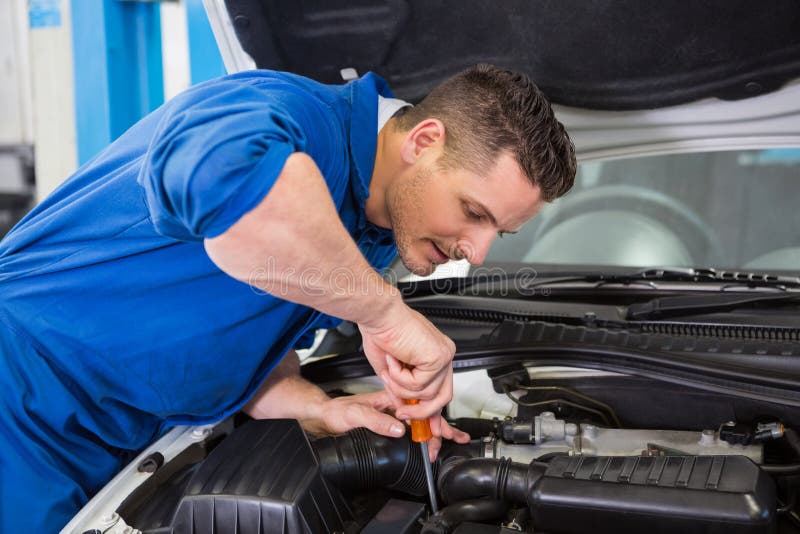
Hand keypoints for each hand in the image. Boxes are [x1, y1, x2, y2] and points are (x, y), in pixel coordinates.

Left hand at [302, 390, 469, 460]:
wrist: (321, 416)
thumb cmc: (335, 412)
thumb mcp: (354, 415)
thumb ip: (376, 421)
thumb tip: (399, 429)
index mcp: (390, 400)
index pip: (418, 411)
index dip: (433, 425)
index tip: (442, 436)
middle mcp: (393, 405)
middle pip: (424, 415)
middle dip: (442, 427)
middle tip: (458, 438)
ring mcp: (390, 413)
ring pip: (419, 420)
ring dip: (435, 429)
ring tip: (451, 437)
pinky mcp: (385, 421)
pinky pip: (408, 425)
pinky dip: (421, 431)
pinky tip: (427, 436)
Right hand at [358, 302, 455, 419]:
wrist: (379, 315)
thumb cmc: (381, 332)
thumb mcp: (390, 371)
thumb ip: (400, 391)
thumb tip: (403, 409)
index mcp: (434, 355)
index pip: (440, 389)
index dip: (434, 411)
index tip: (431, 427)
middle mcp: (442, 355)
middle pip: (443, 397)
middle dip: (421, 411)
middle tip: (403, 414)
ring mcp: (443, 356)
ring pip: (427, 394)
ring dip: (401, 388)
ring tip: (389, 370)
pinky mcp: (438, 357)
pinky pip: (419, 386)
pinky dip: (400, 378)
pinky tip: (394, 361)